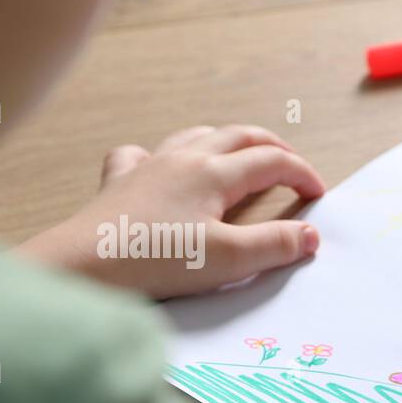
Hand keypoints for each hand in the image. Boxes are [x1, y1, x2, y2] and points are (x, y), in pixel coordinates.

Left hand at [19, 125, 325, 298]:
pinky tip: (161, 168)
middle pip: (239, 136)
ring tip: (242, 160)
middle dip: (273, 148)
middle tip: (292, 168)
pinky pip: (142, 154)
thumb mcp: (229, 260)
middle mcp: (184, 159)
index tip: (318, 194)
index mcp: (214, 173)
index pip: (272, 162)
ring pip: (197, 136)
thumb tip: (310, 234)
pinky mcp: (120, 183)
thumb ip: (275, 244)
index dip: (302, 174)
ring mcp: (149, 166)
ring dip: (228, 142)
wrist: (84, 266)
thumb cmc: (155, 261)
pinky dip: (162, 156)